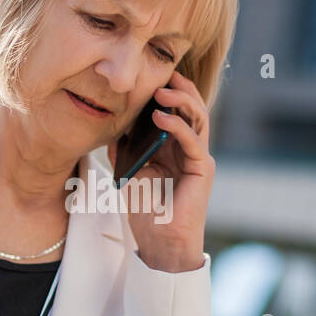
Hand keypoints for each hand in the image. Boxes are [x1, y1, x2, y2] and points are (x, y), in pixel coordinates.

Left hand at [106, 69, 212, 272]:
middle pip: (193, 108)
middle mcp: (191, 148)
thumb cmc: (148, 209)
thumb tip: (113, 127)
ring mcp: (199, 157)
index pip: (177, 111)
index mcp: (175, 147)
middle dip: (180, 89)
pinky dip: (177, 125)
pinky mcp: (202, 169)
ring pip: (199, 118)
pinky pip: (193, 140)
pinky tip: (160, 117)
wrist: (161, 241)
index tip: (151, 75)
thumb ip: (126, 149)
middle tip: (163, 74)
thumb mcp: (130, 171)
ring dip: (181, 101)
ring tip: (161, 91)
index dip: (168, 92)